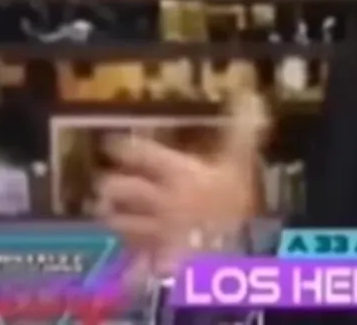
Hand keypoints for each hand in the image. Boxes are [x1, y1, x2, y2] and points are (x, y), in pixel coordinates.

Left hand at [97, 89, 270, 276]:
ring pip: (122, 222)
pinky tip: (128, 252)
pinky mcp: (156, 258)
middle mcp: (159, 199)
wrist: (230, 259)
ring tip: (108, 213)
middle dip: (112, 186)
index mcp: (177, 173)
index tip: (111, 143)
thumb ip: (243, 132)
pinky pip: (136, 255)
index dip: (123, 147)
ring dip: (114, 217)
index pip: (141, 154)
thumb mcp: (244, 164)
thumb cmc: (236, 205)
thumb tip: (250, 98)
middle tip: (105, 184)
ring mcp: (155, 231)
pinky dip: (129, 254)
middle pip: (123, 189)